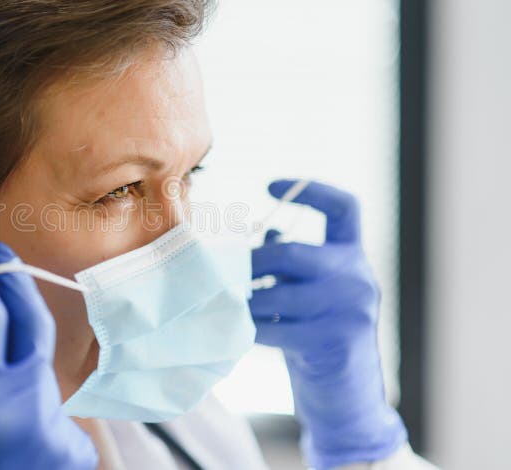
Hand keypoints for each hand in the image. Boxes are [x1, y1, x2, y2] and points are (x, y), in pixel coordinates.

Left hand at [250, 180, 406, 468]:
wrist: (347, 400)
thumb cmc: (320, 338)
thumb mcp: (312, 293)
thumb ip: (293, 263)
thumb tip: (260, 237)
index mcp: (353, 258)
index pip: (345, 208)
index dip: (310, 189)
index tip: (269, 186)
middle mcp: (358, 278)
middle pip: (294, 252)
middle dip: (252, 263)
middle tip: (226, 272)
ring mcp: (350, 310)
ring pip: (277, 292)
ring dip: (247, 301)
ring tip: (231, 306)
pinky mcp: (331, 341)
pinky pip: (274, 326)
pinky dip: (250, 329)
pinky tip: (241, 333)